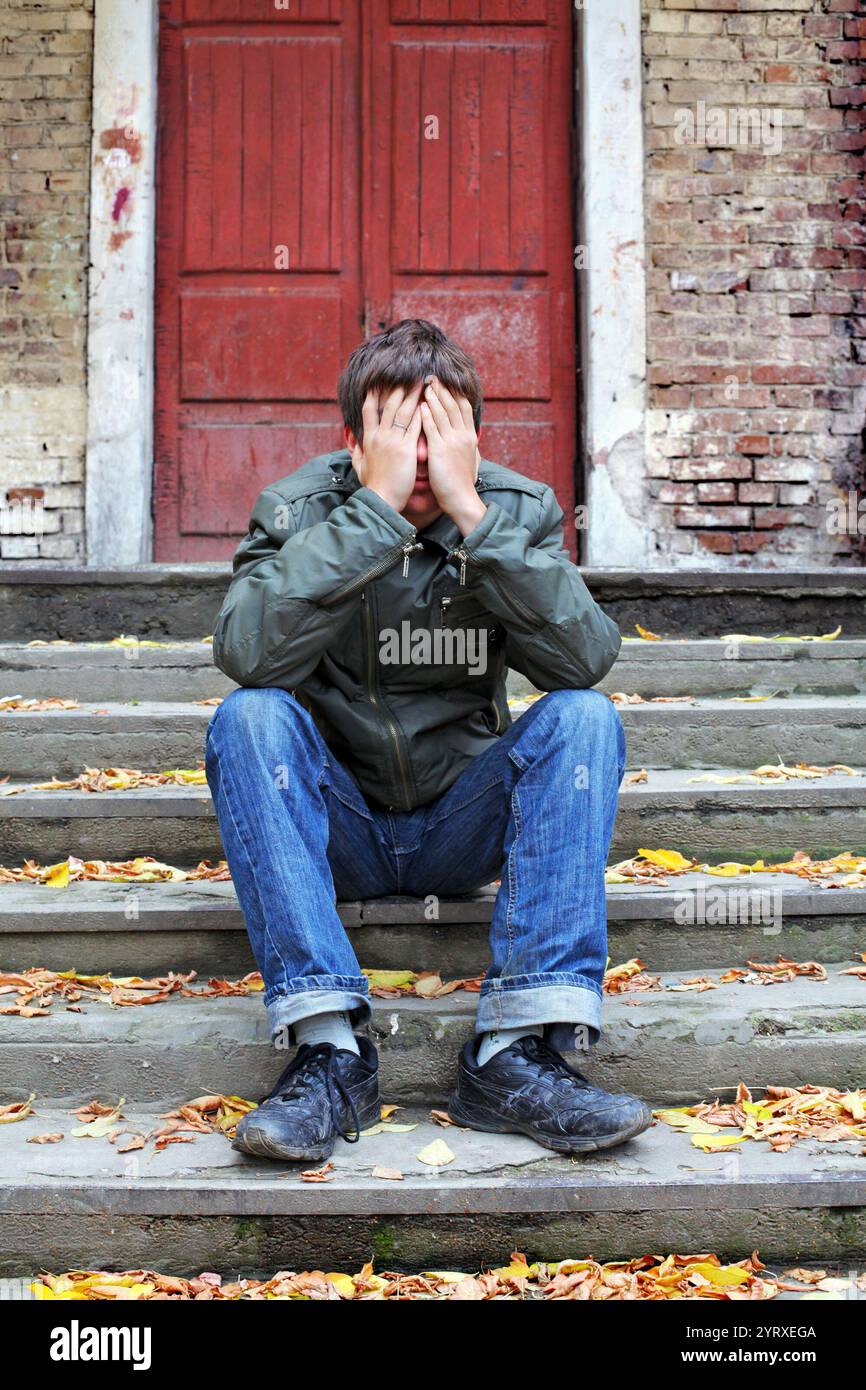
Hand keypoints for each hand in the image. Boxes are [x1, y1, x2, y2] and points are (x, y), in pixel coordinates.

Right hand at [352, 384, 423, 513]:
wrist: (380, 500)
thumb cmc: (372, 487)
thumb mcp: (359, 467)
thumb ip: (357, 453)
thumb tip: (354, 444)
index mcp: (368, 439)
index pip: (369, 410)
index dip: (374, 394)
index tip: (379, 382)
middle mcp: (379, 436)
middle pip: (389, 405)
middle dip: (398, 388)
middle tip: (406, 374)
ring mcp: (393, 441)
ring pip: (403, 411)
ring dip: (412, 394)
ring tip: (421, 382)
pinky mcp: (406, 449)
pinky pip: (414, 426)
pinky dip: (421, 413)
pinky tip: (428, 403)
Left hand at [420, 378, 485, 534]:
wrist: (462, 500)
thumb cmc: (462, 483)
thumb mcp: (470, 460)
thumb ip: (467, 446)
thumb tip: (470, 439)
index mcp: (470, 437)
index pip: (463, 407)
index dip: (454, 393)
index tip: (446, 382)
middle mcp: (463, 436)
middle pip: (453, 405)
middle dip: (443, 389)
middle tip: (433, 376)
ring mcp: (452, 442)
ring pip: (442, 412)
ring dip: (433, 396)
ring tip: (425, 384)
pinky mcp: (440, 450)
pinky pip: (432, 427)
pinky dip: (426, 414)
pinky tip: (420, 404)